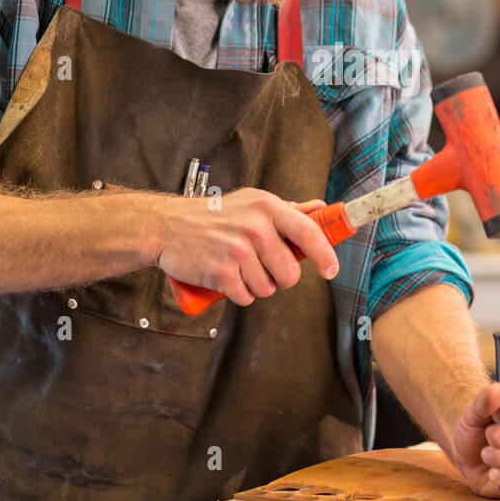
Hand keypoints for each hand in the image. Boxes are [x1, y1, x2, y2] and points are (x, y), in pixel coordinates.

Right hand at [151, 188, 338, 305]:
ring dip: (256, 286)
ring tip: (239, 268)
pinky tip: (227, 278)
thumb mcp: (253, 202)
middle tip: (261, 265)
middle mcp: (255, 228)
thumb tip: (320, 208)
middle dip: (280, 277)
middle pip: (290, 273)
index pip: (308, 231)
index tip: (331, 270)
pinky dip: (239, 294)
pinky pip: (246, 297)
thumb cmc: (214, 215)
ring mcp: (237, 250)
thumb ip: (289, 208)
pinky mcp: (221, 273)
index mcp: (267, 207)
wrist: (168, 227)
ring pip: (268, 288)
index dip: (325, 254)